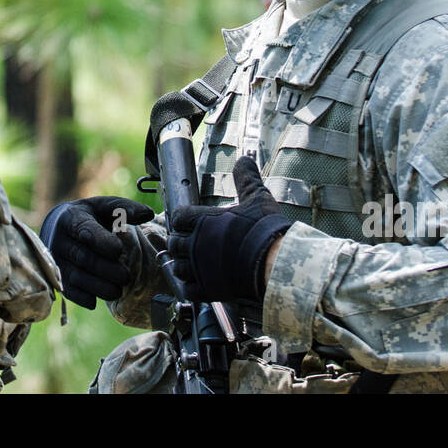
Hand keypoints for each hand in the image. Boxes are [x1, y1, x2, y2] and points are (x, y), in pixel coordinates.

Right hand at [39, 196, 154, 308]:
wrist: (58, 228)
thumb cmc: (89, 217)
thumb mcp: (104, 207)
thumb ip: (125, 208)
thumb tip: (147, 214)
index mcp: (72, 218)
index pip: (85, 230)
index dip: (101, 241)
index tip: (118, 250)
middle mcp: (60, 239)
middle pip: (83, 258)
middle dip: (106, 269)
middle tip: (126, 276)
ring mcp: (57, 260)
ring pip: (76, 277)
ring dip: (98, 287)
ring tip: (117, 291)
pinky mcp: (58, 277)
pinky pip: (68, 291)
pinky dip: (82, 298)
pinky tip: (95, 300)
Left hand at [168, 156, 292, 302]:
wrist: (273, 263)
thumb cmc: (264, 229)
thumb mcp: (256, 197)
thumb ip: (246, 178)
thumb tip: (245, 159)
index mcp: (203, 219)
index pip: (178, 216)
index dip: (183, 219)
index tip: (190, 222)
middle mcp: (195, 243)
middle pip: (174, 241)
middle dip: (181, 241)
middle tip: (191, 242)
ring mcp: (199, 267)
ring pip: (177, 265)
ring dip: (182, 263)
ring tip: (192, 262)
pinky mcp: (207, 288)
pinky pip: (187, 288)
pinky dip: (190, 285)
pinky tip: (198, 282)